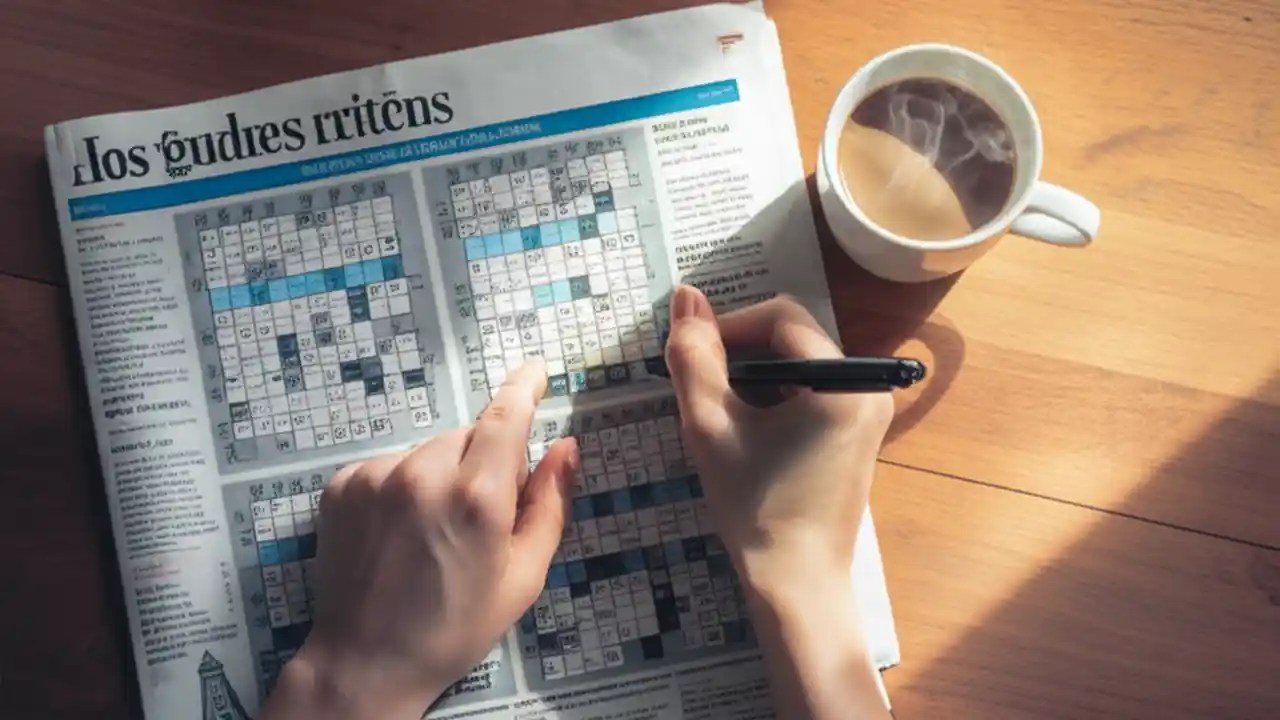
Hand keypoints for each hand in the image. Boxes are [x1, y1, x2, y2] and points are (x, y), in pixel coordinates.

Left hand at [262, 362, 577, 719]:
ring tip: (432, 532)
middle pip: (470, 437)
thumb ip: (550, 503)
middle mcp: (424, 474)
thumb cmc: (456, 625)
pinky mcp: (344, 484)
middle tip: (480, 515)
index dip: (524, 387)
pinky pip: (391, 465)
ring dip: (441, 473)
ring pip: (429, 451)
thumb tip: (566, 447)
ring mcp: (377, 476)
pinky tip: (400, 531)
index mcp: (478, 498)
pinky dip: (403, 485)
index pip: (506, 416)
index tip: (535, 371)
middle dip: (484, 461)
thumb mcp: (523, 575)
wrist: (367, 660)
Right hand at [664, 286, 892, 580]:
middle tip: (699, 386)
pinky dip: (774, 400)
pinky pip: (812, 394)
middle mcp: (869, 387)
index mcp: (843, 380)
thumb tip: (686, 297)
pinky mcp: (857, 436)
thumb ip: (695, 358)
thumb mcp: (712, 427)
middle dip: (740, 352)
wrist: (796, 583)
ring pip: (799, 366)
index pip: (781, 317)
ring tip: (718, 413)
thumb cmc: (755, 506)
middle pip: (793, 339)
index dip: (730, 324)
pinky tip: (746, 433)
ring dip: (753, 377)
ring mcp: (868, 413)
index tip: (691, 352)